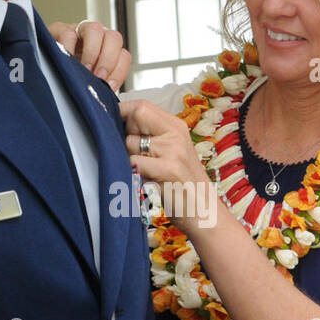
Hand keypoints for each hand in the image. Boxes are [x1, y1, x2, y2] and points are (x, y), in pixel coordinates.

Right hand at [49, 19, 130, 92]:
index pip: (123, 55)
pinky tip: (66, 59)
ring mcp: (79, 31)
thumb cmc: (69, 76)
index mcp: (107, 51)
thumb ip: (100, 87)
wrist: (43, 65)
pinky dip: (69, 47)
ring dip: (92, 51)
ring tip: (83, 68)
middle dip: (108, 60)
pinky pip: (69, 32)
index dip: (119, 71)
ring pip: (95, 29)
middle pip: (114, 38)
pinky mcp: (60, 29)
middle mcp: (97, 38)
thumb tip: (109, 97)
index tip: (109, 85)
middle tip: (97, 76)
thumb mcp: (88, 82)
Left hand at [119, 99, 209, 226]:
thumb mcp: (170, 152)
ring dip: (127, 157)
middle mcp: (176, 134)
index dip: (122, 112)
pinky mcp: (169, 169)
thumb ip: (150, 135)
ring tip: (143, 172)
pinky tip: (144, 181)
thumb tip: (117, 122)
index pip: (141, 105)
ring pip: (130, 142)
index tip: (114, 124)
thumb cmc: (180, 184)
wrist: (205, 214)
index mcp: (176, 126)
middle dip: (125, 133)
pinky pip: (134, 162)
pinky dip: (133, 173)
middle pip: (135, 115)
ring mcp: (173, 150)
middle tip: (134, 154)